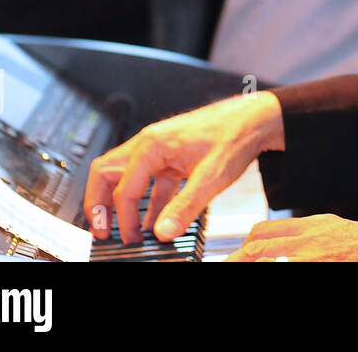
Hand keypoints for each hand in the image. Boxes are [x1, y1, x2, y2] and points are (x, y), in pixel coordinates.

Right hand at [84, 91, 283, 245]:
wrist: (256, 118)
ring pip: (127, 177)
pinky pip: (152, 181)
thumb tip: (163, 232)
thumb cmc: (234, 135)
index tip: (129, 239)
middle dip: (101, 204)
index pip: (123, 188)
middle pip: (107, 174)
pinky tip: (156, 221)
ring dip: (125, 204)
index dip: (123, 218)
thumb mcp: (210, 177)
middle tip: (102, 231)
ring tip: (127, 232)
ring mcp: (161, 150)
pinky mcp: (174, 157)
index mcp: (151, 145)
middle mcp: (150, 144)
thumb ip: (185, 207)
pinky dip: (150, 202)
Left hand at [225, 214, 357, 261]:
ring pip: (268, 255)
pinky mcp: (321, 261)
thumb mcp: (336, 232)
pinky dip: (277, 266)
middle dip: (240, 258)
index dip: (245, 245)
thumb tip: (284, 248)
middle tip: (230, 266)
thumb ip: (310, 238)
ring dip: (252, 262)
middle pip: (258, 243)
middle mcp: (310, 235)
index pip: (264, 230)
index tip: (238, 257)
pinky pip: (289, 264)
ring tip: (238, 267)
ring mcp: (314, 252)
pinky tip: (271, 268)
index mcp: (313, 225)